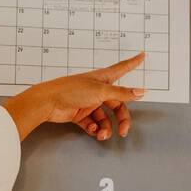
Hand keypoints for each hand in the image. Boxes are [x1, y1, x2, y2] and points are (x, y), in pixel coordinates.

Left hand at [4, 52, 146, 141]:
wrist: (47, 102)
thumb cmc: (71, 90)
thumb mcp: (101, 91)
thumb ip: (122, 93)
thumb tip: (141, 92)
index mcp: (103, 79)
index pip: (122, 68)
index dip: (133, 62)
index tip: (142, 55)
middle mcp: (97, 90)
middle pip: (117, 104)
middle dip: (121, 119)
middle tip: (123, 130)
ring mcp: (88, 102)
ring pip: (105, 118)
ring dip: (106, 128)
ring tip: (102, 134)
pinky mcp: (80, 114)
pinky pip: (92, 124)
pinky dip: (94, 129)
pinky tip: (92, 131)